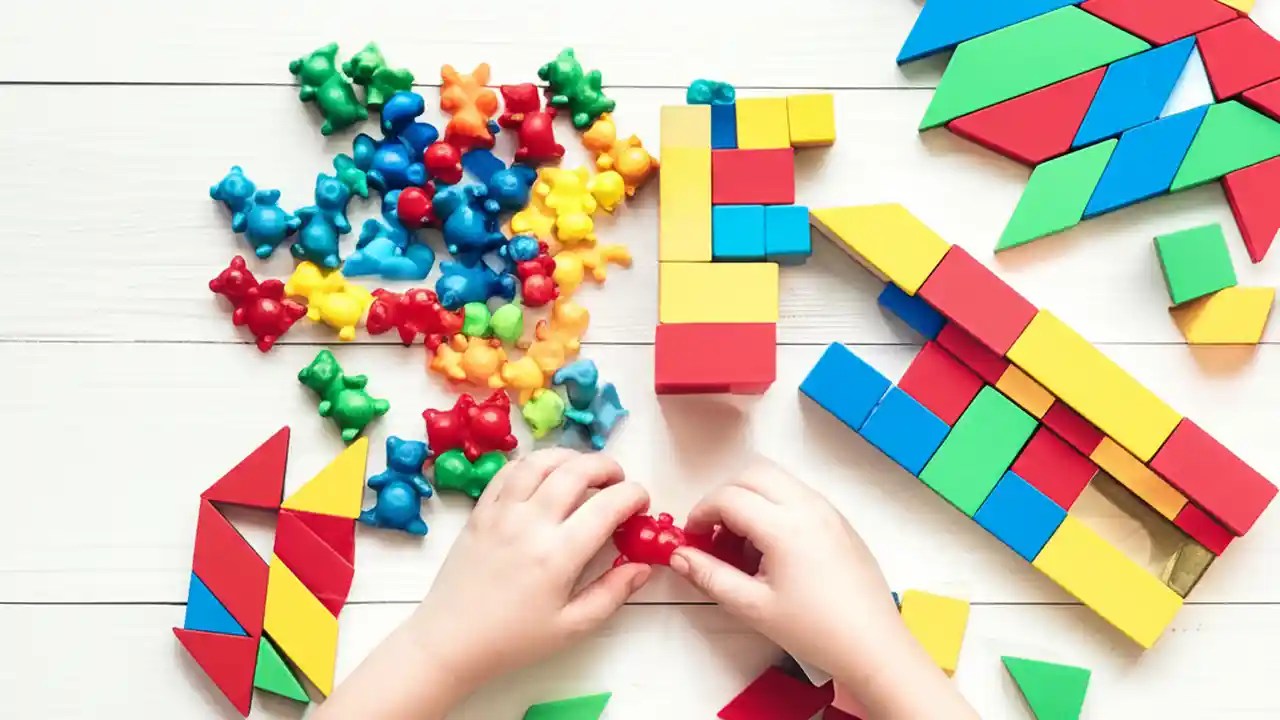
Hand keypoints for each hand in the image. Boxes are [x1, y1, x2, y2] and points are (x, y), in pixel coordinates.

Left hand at [316, 449, 651, 719]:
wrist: (450, 641)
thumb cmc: (513, 640)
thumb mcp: (572, 627)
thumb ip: (612, 593)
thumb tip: (644, 566)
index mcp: (558, 555)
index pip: (607, 505)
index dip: (634, 496)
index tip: (641, 503)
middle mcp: (530, 524)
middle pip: (577, 470)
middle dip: (608, 467)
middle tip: (619, 481)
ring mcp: (501, 512)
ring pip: (541, 461)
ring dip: (571, 457)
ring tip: (585, 471)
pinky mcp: (480, 511)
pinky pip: (509, 471)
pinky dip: (534, 463)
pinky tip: (546, 475)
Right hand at [669, 460, 976, 719]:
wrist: (874, 644)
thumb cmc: (814, 630)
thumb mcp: (753, 607)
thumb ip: (710, 576)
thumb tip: (678, 555)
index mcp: (785, 526)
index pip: (729, 497)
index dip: (701, 513)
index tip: (693, 539)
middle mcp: (808, 506)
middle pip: (753, 473)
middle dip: (725, 496)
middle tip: (715, 533)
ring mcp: (828, 510)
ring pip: (777, 479)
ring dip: (751, 498)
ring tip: (744, 543)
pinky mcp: (840, 520)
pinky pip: (798, 494)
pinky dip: (775, 505)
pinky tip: (774, 549)